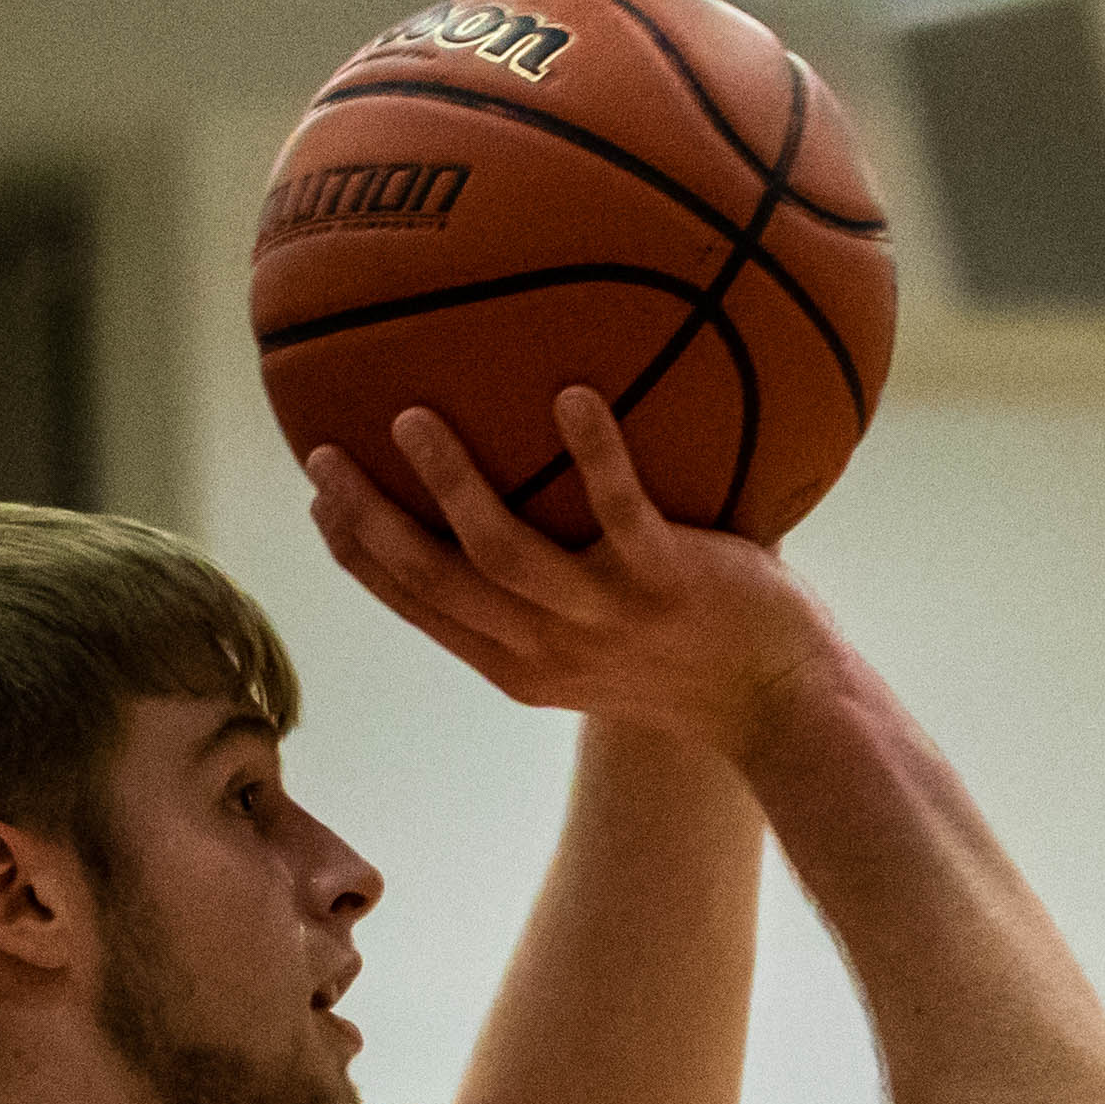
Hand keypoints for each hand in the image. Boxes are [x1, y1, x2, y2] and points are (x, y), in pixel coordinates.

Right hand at [305, 388, 851, 763]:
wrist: (784, 707)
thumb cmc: (693, 660)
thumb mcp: (599, 644)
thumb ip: (550, 590)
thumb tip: (515, 492)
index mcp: (519, 665)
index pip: (420, 608)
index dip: (360, 557)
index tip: (320, 502)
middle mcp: (549, 649)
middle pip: (434, 582)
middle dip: (371, 522)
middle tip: (326, 457)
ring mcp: (606, 619)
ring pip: (504, 555)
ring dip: (452, 487)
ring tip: (412, 420)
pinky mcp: (668, 586)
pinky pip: (623, 513)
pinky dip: (596, 456)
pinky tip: (574, 396)